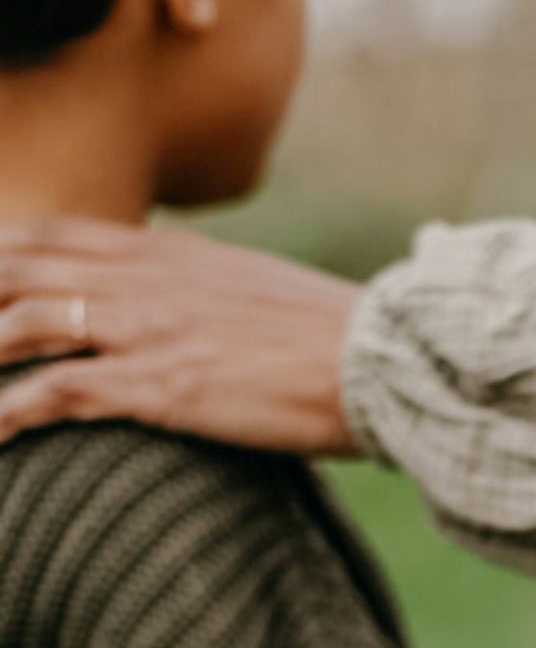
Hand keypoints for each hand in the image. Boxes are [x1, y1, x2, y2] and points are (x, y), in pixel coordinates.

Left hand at [0, 218, 360, 454]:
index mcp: (178, 254)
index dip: (2, 247)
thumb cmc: (339, 339)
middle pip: (23, 267)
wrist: (386, 361)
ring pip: (23, 322)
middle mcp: (151, 281)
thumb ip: (210, 290)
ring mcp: (152, 329)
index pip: (60, 234)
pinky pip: (55, 392)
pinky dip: (8, 412)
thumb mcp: (263, 293)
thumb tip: (196, 308)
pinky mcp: (160, 384)